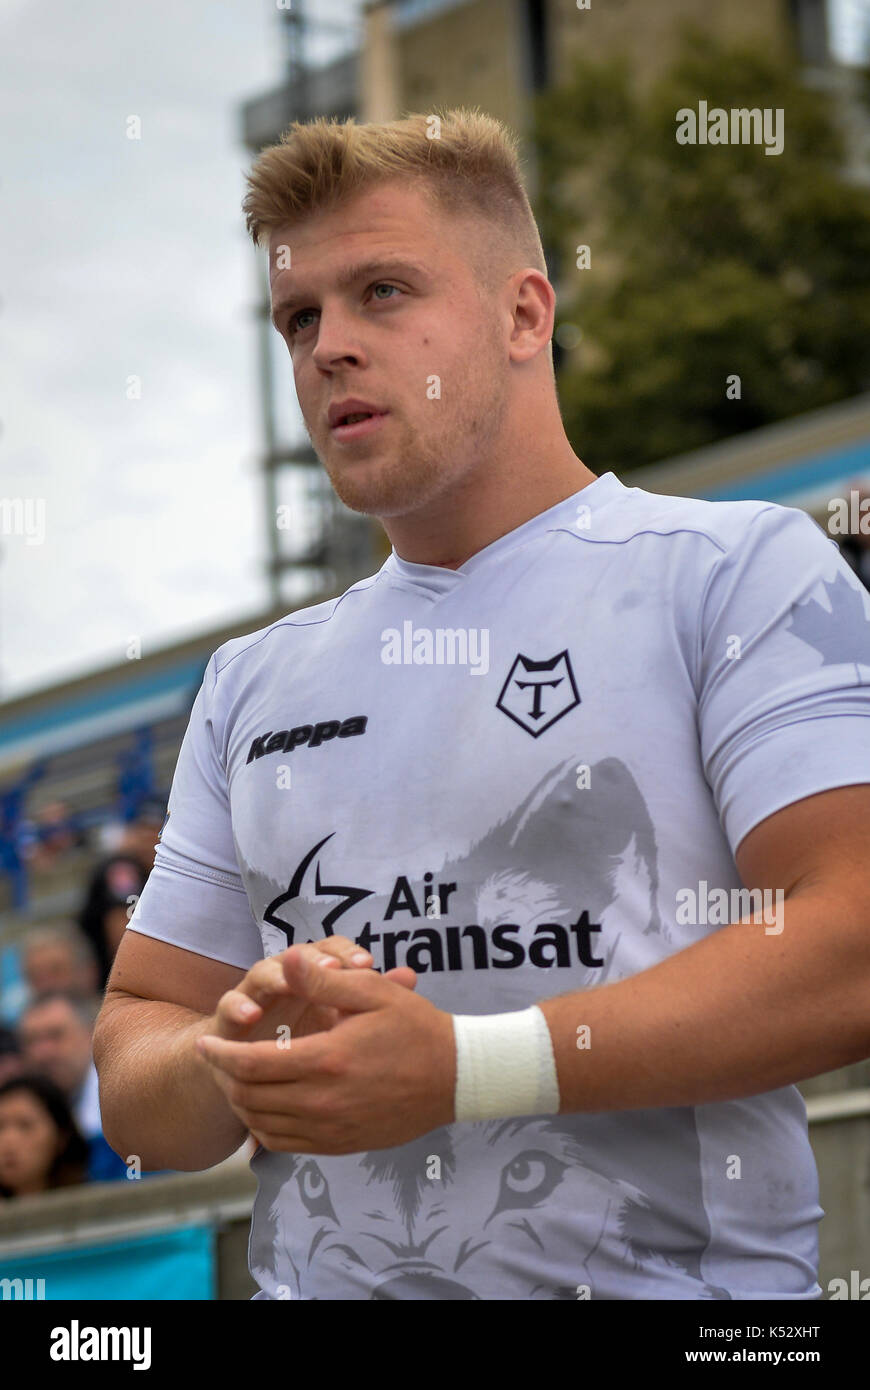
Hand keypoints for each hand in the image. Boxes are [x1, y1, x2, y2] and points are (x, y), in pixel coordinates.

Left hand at [198, 948, 455, 1153]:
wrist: (456, 1078)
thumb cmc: (415, 1028)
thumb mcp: (372, 992)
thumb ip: (323, 980)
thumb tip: (286, 959)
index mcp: (325, 1060)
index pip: (249, 1064)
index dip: (219, 1054)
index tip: (205, 1043)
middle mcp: (322, 1102)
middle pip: (248, 1099)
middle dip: (223, 1079)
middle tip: (217, 1061)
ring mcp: (331, 1129)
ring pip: (262, 1125)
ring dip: (241, 1104)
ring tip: (236, 1081)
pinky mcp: (341, 1145)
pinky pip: (287, 1144)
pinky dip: (265, 1128)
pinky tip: (266, 1108)